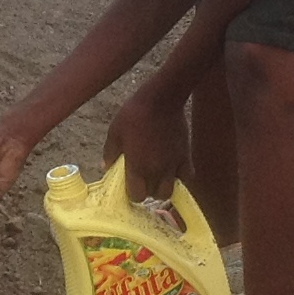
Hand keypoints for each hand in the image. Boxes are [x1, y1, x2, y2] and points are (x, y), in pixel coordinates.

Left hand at [104, 86, 189, 202]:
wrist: (161, 99)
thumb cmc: (134, 113)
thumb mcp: (114, 131)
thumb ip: (110, 153)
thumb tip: (106, 167)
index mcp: (137, 165)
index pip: (136, 195)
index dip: (132, 193)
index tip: (129, 184)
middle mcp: (156, 170)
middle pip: (153, 195)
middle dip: (146, 191)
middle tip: (142, 179)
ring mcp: (173, 165)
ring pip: (169, 191)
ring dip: (162, 188)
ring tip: (156, 177)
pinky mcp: (185, 156)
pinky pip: (187, 177)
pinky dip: (181, 178)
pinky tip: (173, 170)